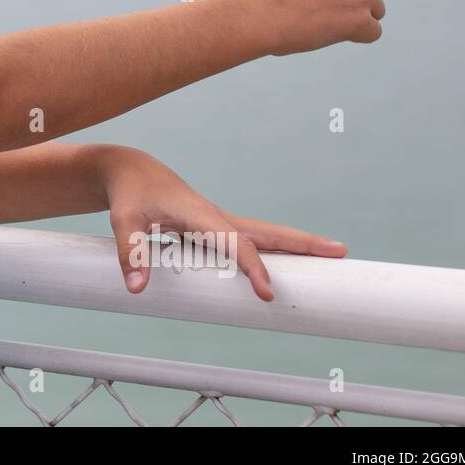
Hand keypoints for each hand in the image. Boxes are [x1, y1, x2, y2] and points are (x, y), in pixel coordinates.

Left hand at [100, 146, 347, 301]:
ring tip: (333, 255)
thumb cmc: (129, 195)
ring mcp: (219, 221)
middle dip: (303, 243)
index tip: (268, 294)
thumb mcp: (123, 221)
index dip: (252, 268)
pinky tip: (290, 261)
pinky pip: (252, 240)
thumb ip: (132, 253)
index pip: (234, 244)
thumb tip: (137, 288)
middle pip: (267, 232)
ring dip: (298, 244)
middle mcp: (216, 216)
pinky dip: (277, 248)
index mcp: (200, 214)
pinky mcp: (215, 227)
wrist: (133, 171)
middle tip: (341, 252)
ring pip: (266, 234)